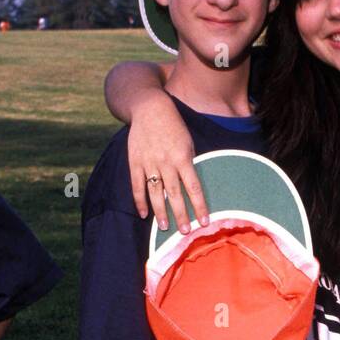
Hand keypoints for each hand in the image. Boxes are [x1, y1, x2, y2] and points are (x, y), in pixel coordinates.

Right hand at [128, 93, 207, 232]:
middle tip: (185, 232)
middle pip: (175, 194)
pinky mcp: (135, 161)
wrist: (149, 107)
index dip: (199, 206)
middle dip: (180, 214)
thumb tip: (192, 186)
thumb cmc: (174, 125)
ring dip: (160, 212)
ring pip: (155, 192)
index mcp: (182, 157)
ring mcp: (149, 162)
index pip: (194, 187)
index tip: (204, 222)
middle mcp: (166, 162)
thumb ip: (189, 163)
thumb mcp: (188, 142)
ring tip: (164, 228)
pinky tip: (143, 214)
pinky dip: (139, 200)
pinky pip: (137, 185)